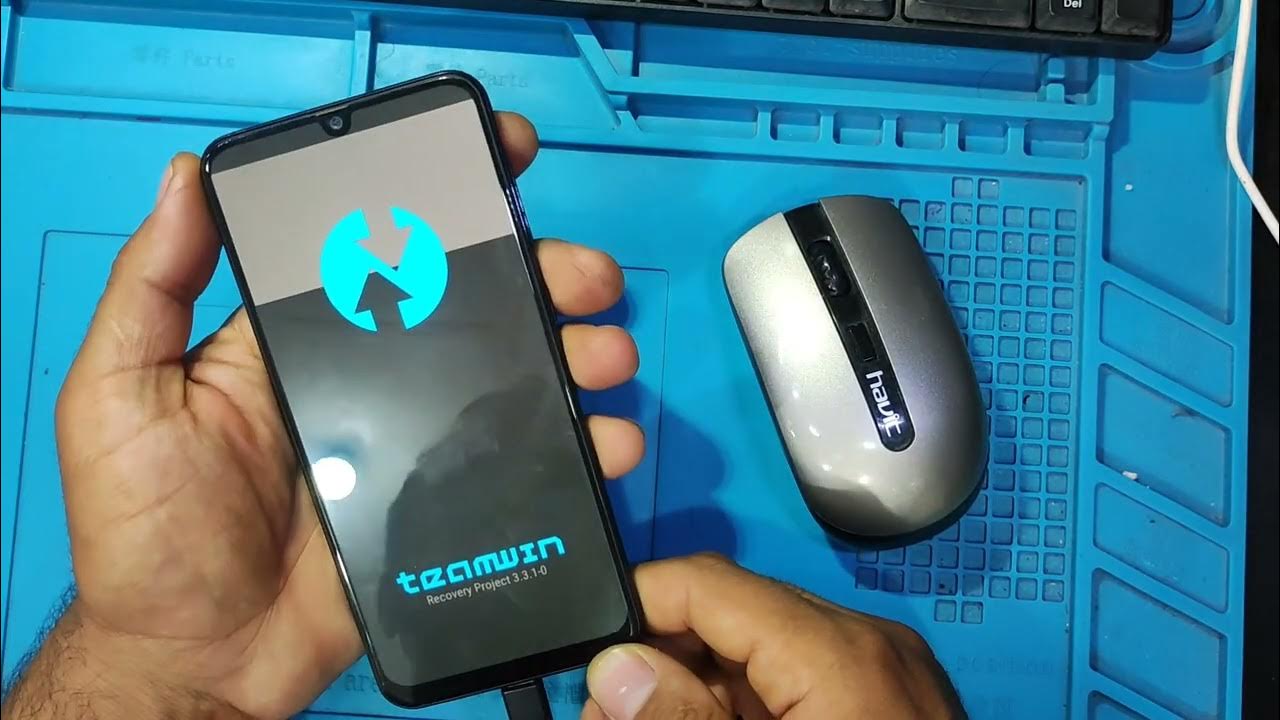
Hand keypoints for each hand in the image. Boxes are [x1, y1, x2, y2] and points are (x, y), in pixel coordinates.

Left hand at [3, 114, 643, 719]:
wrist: (199, 660)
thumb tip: (183, 175)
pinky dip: (579, 448)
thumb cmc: (146, 529)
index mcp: (301, 335)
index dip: (444, 195)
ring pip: (514, 377)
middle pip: (473, 304)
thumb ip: (151, 290)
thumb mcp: (119, 396)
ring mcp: (418, 440)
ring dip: (575, 352)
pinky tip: (607, 441)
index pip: (383, 245)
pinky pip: (524, 466)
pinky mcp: (449, 505)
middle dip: (542, 273)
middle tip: (588, 278)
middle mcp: (371, 373)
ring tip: (608, 354)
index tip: (503, 156)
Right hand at [581, 554, 964, 719]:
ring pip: (757, 657)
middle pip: (730, 618)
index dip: (638, 607)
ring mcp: (882, 678)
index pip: (710, 585)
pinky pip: (794, 688)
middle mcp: (866, 647)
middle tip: (606, 717)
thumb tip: (618, 670)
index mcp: (839, 653)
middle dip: (661, 664)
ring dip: (696, 693)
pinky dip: (743, 712)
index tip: (589, 659)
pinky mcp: (882, 708)